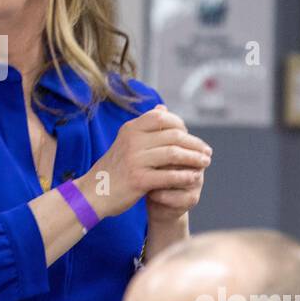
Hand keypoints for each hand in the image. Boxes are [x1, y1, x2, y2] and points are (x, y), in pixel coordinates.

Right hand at [78, 105, 210, 220]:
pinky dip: (185, 176)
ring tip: (205, 163)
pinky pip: (169, 175)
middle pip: (173, 136)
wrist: (93, 193)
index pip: (163, 117)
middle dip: (194, 144)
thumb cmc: (114, 168)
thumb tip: (163, 107)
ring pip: (174, 154)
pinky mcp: (138, 180)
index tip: (190, 136)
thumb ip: (145, 126)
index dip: (181, 125)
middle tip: (207, 151)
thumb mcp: (126, 141)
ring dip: (194, 159)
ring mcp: (135, 160)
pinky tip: (193, 178)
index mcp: (130, 129)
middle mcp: (132, 141)